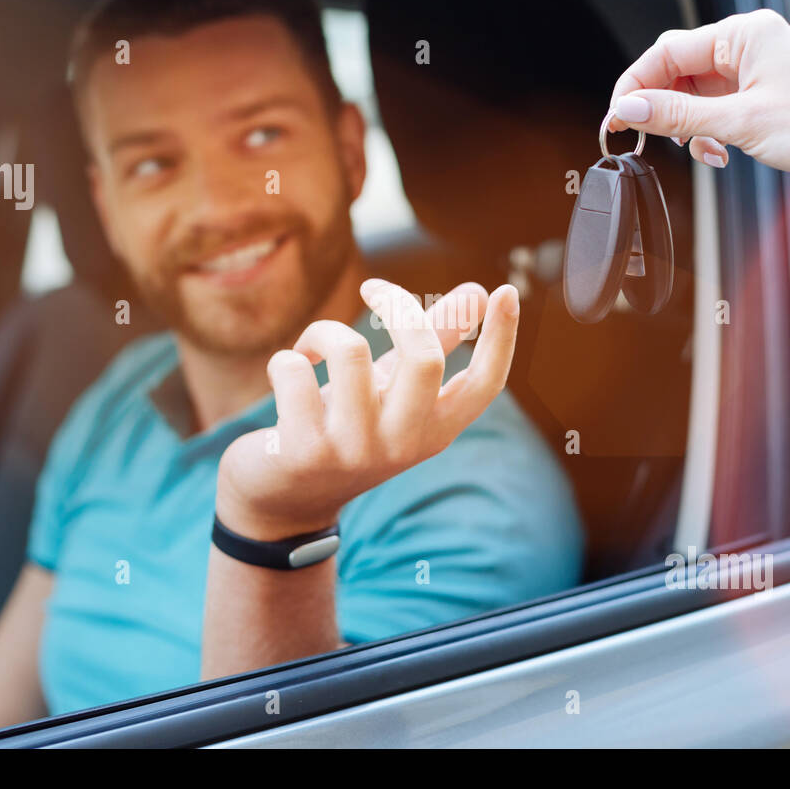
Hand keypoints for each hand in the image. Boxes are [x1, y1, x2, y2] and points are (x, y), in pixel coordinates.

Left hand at [215, 279, 519, 540]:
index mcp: (434, 431)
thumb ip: (434, 343)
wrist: (284, 500)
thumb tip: (478, 292)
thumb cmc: (346, 428)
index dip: (501, 339)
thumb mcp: (393, 391)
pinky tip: (287, 375)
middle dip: (398, 305)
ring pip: (350, 351)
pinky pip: (295, 369)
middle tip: (372, 288)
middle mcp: (401, 443)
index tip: (505, 293)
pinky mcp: (304, 449)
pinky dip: (287, 359)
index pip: (483, 386)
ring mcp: (353, 449)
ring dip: (323, 332)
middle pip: (423, 357)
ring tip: (313, 347)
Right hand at [606, 8, 789, 178]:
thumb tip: (629, 108)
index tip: (616, 118)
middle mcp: (747, 46)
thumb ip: (678, 115)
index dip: (635, 86)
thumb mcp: (739, 122)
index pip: (666, 52)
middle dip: (659, 107)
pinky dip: (707, 132)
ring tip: (698, 148)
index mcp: (742, 34)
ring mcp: (756, 71)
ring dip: (686, 125)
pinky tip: (717, 152)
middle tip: (641, 136)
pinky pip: (716, 109)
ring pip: (695, 94)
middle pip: (677, 71)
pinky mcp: (763, 96)